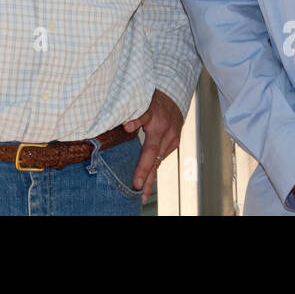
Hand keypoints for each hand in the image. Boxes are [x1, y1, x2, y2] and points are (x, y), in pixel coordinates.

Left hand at [123, 89, 184, 203]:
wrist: (176, 98)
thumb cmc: (153, 100)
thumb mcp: (141, 100)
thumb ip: (131, 110)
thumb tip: (118, 120)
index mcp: (154, 114)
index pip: (143, 118)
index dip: (135, 122)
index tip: (126, 127)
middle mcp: (164, 128)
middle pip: (153, 151)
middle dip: (144, 170)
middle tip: (136, 186)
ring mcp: (171, 137)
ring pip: (158, 160)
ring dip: (149, 178)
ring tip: (141, 195)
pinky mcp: (174, 144)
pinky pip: (161, 159)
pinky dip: (153, 171)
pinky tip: (147, 186)